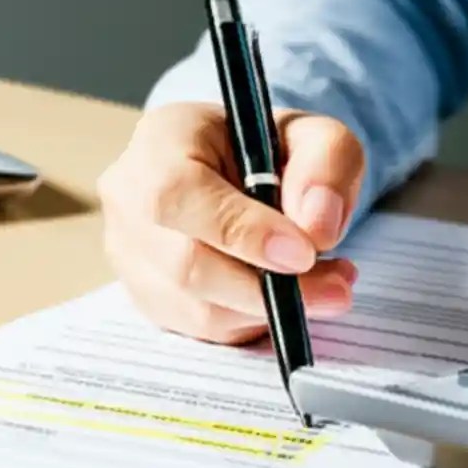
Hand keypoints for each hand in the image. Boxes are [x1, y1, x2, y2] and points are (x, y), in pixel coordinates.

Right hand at [98, 102, 364, 343]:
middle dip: (269, 287)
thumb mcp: (316, 137)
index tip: (303, 253)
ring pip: (199, 309)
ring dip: (272, 309)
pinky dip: (257, 322)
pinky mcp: (151, 300)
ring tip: (327, 285)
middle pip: (186, 264)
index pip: (178, 193)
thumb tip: (317, 226)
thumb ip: (327, 165)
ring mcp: (132, 256)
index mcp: (161, 140)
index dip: (241, 231)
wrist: (246, 172)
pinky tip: (289, 294)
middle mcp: (130, 199)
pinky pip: (206, 331)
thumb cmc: (274, 151)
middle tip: (337, 288)